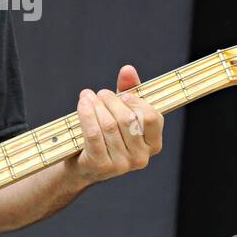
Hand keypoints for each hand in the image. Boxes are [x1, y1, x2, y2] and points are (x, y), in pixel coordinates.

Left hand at [66, 64, 164, 186]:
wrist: (84, 165)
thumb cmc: (108, 134)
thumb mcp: (121, 112)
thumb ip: (129, 90)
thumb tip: (128, 70)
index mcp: (153, 144)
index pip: (153, 118)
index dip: (136, 102)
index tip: (122, 95)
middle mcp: (141, 158)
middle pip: (128, 119)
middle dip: (111, 101)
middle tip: (100, 93)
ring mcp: (122, 165)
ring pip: (109, 125)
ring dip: (96, 105)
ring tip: (87, 96)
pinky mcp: (101, 166)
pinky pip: (94, 134)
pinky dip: (86, 115)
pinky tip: (82, 104)